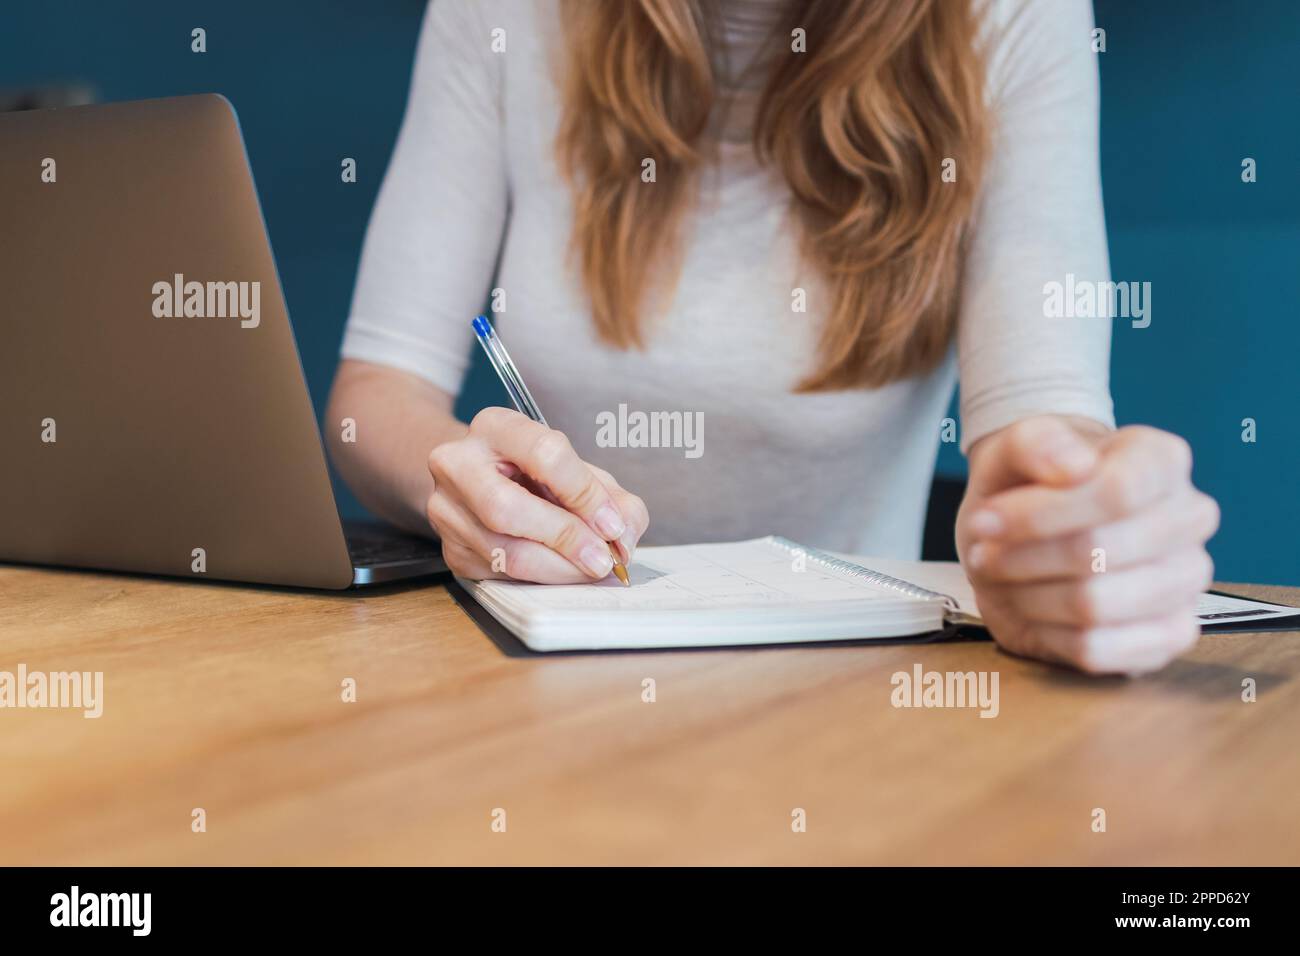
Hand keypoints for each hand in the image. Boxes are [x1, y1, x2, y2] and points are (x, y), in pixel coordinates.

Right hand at [426, 407, 647, 582]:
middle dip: (565, 538)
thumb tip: (623, 535)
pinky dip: (541, 579)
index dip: (584, 493)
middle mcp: (458, 463)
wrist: (480, 480)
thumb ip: (611, 497)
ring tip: (590, 569)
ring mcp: (447, 509)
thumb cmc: (536, 472)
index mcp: (496, 427)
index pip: (544, 454)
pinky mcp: (451, 550)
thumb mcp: (578, 469)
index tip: (611, 523)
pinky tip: (562, 571)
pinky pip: (500, 575)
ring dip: (558, 568)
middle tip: (602, 558)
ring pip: (503, 552)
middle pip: (507, 508)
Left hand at [957, 416, 1218, 674]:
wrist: (1029, 524)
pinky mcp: (1171, 634)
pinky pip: (1100, 650)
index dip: (1040, 514)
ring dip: (1027, 595)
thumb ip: (1036, 442)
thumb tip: (1074, 465)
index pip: (1117, 493)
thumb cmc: (1030, 482)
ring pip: (1094, 605)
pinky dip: (1047, 634)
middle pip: (1098, 552)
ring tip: (1004, 576)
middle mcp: (1188, 519)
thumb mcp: (1013, 447)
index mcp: (1161, 461)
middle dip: (1021, 557)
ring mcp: (1186, 580)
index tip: (986, 519)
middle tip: (984, 551)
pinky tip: (1032, 609)